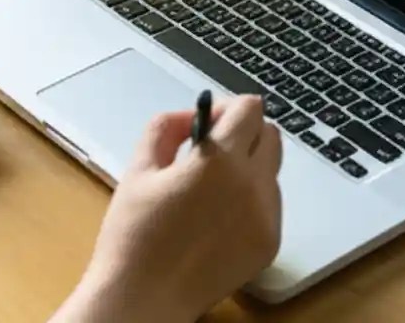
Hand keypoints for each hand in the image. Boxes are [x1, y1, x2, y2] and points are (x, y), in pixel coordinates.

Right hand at [52, 95, 282, 321]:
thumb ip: (166, 127)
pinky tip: (216, 220)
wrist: (144, 297)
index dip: (227, 108)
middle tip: (210, 152)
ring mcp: (266, 217)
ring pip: (271, 171)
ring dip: (248, 168)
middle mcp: (252, 185)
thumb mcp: (138, 168)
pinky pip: (270, 206)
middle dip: (244, 134)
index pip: (250, 108)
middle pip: (271, 135)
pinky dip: (250, 202)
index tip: (207, 124)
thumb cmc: (133, 235)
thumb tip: (191, 117)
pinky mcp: (270, 243)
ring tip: (209, 192)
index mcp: (219, 160)